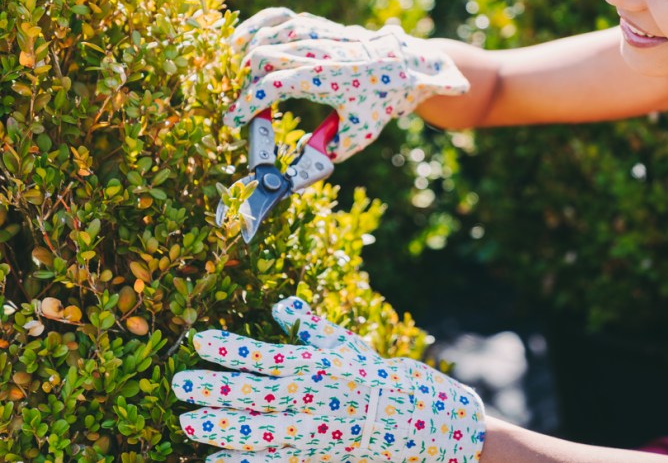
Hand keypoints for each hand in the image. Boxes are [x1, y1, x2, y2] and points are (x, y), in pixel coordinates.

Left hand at [172, 297, 485, 461]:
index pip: (264, 354)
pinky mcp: (309, 454)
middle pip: (253, 392)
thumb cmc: (367, 373)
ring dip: (219, 426)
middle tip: (179, 382)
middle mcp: (309, 397)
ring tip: (186, 422)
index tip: (198, 339)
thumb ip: (307, 324)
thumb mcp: (340, 343)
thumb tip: (278, 303)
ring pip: (257, 429)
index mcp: (314, 364)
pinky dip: (241, 460)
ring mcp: (309, 429)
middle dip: (213, 387)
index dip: (230, 347)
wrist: (405, 417)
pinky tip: (211, 459)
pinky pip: (270, 460)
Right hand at [225, 8, 468, 161]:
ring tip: (236, 73)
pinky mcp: (319, 26)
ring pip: (268, 33)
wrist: (405, 66)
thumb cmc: (382, 100)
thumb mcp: (361, 133)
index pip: (270, 88)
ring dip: (246, 52)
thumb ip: (331, 150)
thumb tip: (304, 161)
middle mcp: (316, 52)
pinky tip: (245, 36)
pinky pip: (282, 17)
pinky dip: (259, 24)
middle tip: (242, 102)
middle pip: (261, 57)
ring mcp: (317, 34)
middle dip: (243, 81)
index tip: (234, 122)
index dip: (246, 106)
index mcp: (322, 79)